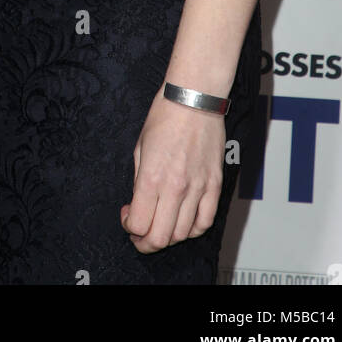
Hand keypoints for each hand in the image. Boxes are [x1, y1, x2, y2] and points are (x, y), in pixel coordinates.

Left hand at [120, 87, 225, 251]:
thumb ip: (140, 180)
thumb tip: (139, 202)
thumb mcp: (140, 148)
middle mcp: (175, 188)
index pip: (139, 224)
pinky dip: (193, 229)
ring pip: (182, 233)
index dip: (129, 227)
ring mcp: (198, 188)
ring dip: (168, 237)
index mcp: (151, 178)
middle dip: (145, 243)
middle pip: (160, 237)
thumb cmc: (164, 117)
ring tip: (160, 225)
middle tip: (139, 234)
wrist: (193, 99)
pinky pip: (205, 221)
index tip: (127, 216)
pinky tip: (183, 222)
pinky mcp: (214, 185)